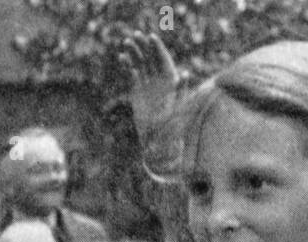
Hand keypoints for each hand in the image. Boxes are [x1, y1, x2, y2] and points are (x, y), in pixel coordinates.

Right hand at [118, 32, 179, 146]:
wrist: (159, 140)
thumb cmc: (173, 126)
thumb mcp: (179, 107)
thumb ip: (182, 90)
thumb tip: (185, 74)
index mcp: (171, 81)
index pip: (164, 60)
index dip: (158, 48)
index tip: (151, 37)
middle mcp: (160, 80)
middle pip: (151, 58)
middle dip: (144, 46)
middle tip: (135, 35)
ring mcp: (148, 84)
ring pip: (140, 63)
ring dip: (134, 53)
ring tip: (126, 43)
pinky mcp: (137, 90)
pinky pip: (132, 74)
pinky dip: (127, 65)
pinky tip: (122, 58)